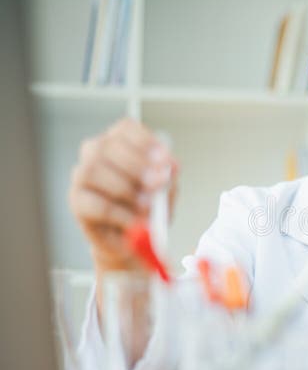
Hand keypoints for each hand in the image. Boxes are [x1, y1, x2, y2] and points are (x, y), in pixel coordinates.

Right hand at [68, 118, 178, 271]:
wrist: (133, 241)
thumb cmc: (148, 208)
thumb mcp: (165, 192)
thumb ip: (167, 179)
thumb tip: (169, 168)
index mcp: (120, 143)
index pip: (125, 128)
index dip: (145, 141)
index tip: (164, 159)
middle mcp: (96, 153)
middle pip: (108, 146)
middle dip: (136, 164)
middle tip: (158, 183)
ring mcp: (82, 176)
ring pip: (93, 170)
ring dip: (124, 188)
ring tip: (146, 206)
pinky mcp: (76, 202)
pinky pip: (93, 203)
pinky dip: (118, 213)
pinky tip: (133, 222)